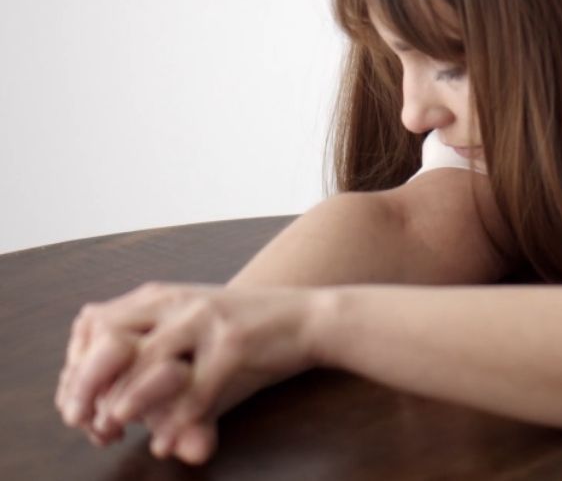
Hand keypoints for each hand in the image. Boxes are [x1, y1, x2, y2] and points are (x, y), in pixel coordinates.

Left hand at [55, 281, 324, 463]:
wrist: (309, 317)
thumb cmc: (248, 332)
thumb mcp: (194, 330)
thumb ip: (152, 357)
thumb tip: (104, 412)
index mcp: (163, 296)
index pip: (94, 322)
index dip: (76, 366)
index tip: (78, 406)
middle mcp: (180, 301)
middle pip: (109, 338)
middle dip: (88, 387)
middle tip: (88, 424)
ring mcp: (207, 320)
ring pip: (147, 363)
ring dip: (125, 403)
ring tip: (116, 430)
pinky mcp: (235, 343)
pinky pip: (195, 389)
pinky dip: (176, 422)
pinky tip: (168, 441)